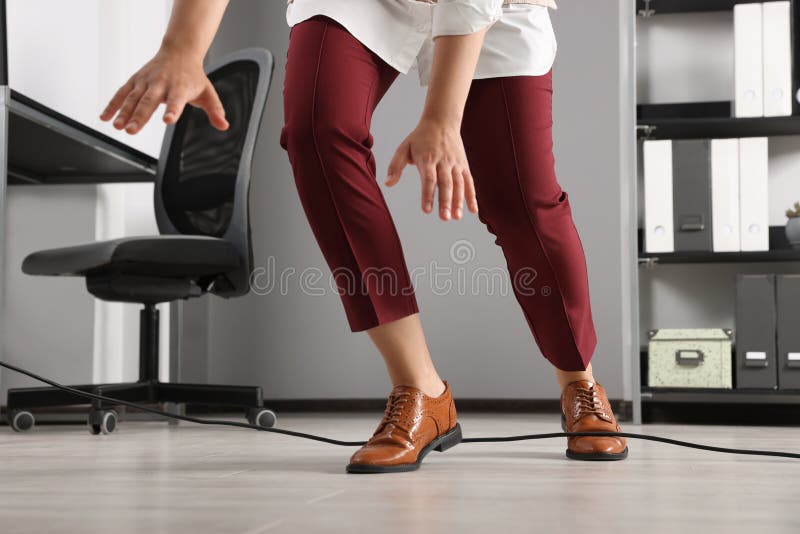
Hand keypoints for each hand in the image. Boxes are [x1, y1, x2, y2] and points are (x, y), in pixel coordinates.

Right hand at [99, 47, 228, 134]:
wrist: (179, 52)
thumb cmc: (194, 77)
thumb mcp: (208, 93)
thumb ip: (215, 111)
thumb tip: (224, 125)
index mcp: (180, 88)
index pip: (177, 101)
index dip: (173, 110)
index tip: (168, 120)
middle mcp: (161, 84)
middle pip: (149, 102)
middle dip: (140, 116)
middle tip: (132, 131)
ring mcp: (146, 82)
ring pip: (133, 98)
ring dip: (124, 113)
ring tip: (118, 127)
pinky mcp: (135, 81)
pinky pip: (121, 93)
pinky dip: (112, 105)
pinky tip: (104, 118)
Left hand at [386, 118, 478, 220]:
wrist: (442, 121)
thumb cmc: (420, 137)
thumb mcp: (403, 148)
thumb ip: (395, 166)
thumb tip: (388, 183)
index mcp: (427, 158)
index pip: (428, 179)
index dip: (428, 195)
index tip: (426, 210)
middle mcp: (443, 162)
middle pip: (445, 184)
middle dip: (445, 202)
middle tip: (444, 218)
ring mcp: (455, 164)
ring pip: (459, 184)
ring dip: (459, 201)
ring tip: (456, 217)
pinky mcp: (464, 165)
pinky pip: (469, 182)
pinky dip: (472, 196)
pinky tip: (472, 210)